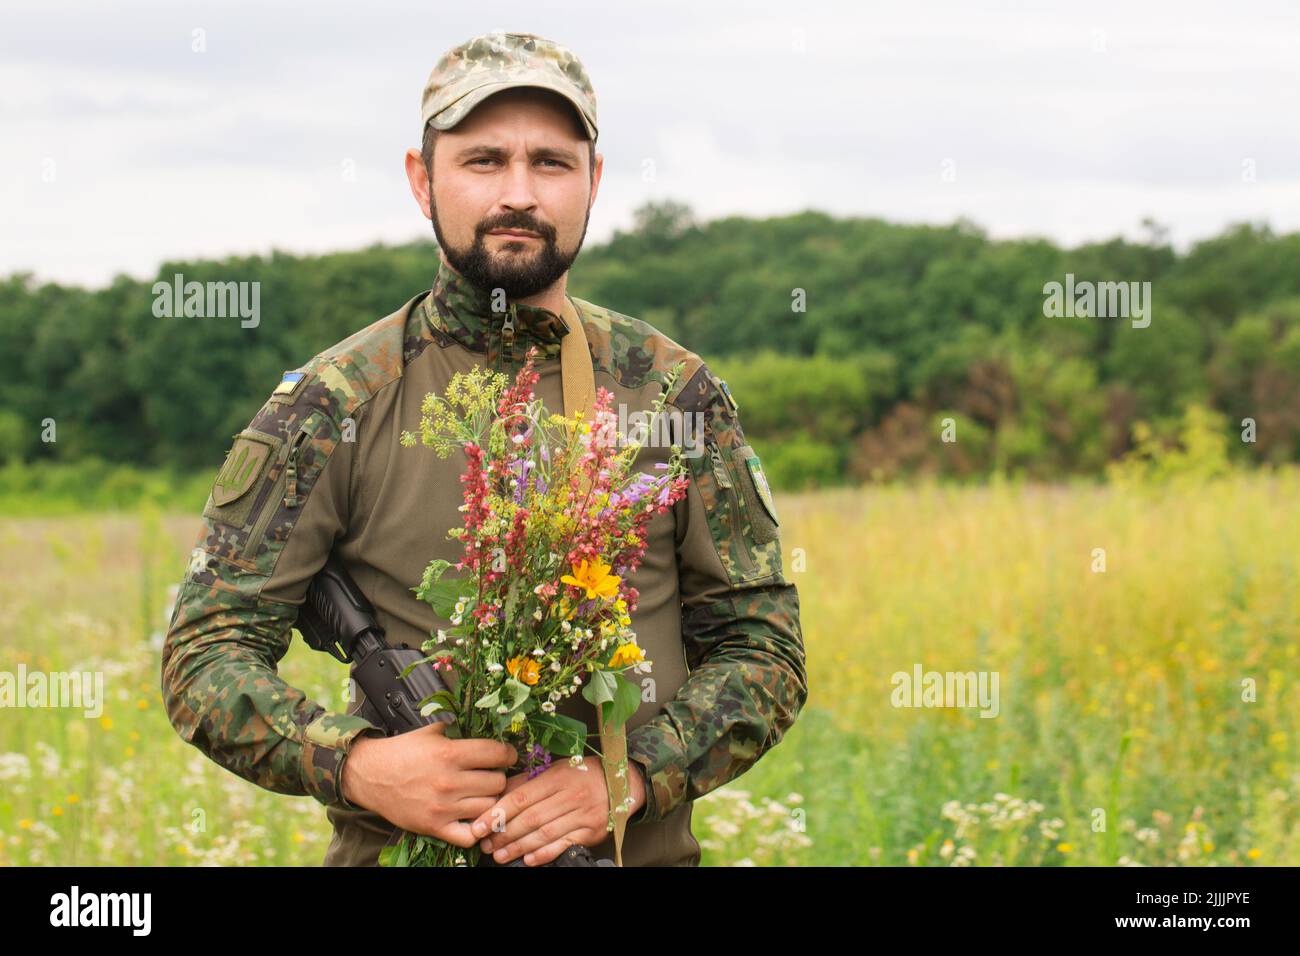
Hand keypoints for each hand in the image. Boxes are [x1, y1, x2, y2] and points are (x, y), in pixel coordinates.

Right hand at [341, 722, 517, 848]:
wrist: (368, 774)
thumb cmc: (401, 752)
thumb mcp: (432, 732)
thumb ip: (459, 730)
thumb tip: (487, 726)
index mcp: (449, 754)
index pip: (497, 754)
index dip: (508, 754)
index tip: (508, 756)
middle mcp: (448, 781)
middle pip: (497, 783)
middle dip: (499, 777)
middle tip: (492, 775)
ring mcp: (442, 807)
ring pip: (489, 807)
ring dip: (490, 800)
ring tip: (483, 794)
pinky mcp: (434, 827)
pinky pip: (469, 837)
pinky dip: (476, 830)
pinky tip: (473, 818)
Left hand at [469, 757, 646, 865]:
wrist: (622, 782)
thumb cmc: (583, 774)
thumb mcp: (556, 769)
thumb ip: (528, 781)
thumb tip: (500, 794)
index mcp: (557, 777)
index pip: (521, 796)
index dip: (498, 812)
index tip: (479, 825)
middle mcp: (570, 795)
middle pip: (530, 818)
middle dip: (504, 833)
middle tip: (485, 844)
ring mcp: (582, 814)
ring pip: (544, 834)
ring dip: (519, 847)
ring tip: (500, 855)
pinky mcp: (591, 831)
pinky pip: (563, 844)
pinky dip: (544, 854)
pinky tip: (528, 860)